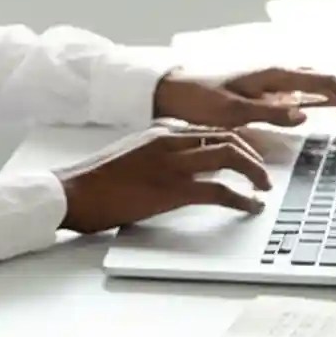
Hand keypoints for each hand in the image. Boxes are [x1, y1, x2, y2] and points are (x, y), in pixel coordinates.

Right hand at [59, 129, 271, 233]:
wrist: (72, 192)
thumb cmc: (95, 180)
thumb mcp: (131, 155)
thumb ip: (157, 154)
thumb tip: (178, 165)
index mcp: (161, 132)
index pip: (210, 129)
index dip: (237, 143)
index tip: (250, 156)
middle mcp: (171, 141)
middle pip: (228, 138)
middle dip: (252, 156)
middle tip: (263, 174)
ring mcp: (173, 164)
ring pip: (230, 157)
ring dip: (254, 173)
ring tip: (263, 188)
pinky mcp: (172, 190)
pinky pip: (219, 191)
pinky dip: (241, 199)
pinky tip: (250, 207)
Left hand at [153, 68, 335, 134]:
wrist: (172, 89)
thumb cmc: (198, 99)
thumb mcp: (232, 111)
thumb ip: (269, 113)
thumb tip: (305, 116)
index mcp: (276, 74)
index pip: (327, 82)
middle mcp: (279, 72)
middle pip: (328, 82)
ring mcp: (273, 80)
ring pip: (317, 86)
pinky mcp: (265, 89)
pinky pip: (301, 91)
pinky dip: (319, 104)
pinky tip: (320, 118)